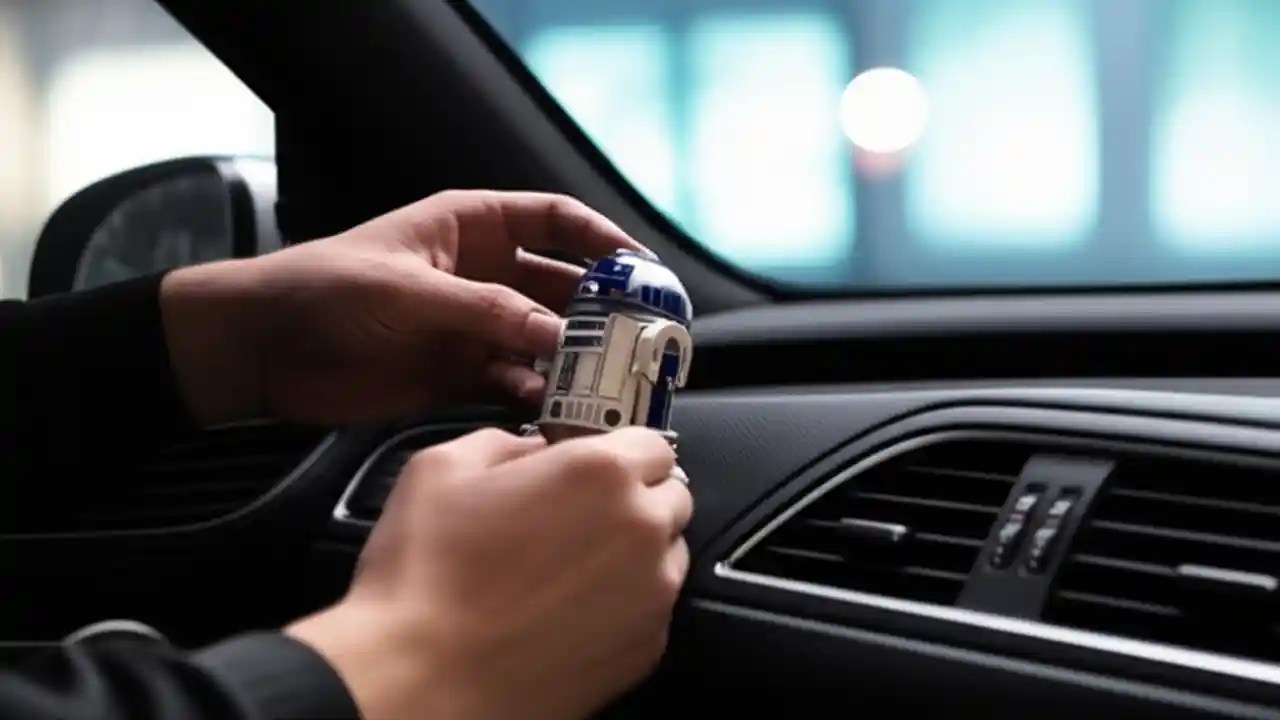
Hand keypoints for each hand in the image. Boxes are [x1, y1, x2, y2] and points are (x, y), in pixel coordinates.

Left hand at [161, 190, 649, 425]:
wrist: (261, 349)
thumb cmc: (323, 291)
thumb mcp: (409, 291)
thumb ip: (487, 312)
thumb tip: (557, 336)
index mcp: (471, 227)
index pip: (555, 221)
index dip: (604, 239)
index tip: (644, 268)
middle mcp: (480, 274)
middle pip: (561, 286)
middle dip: (599, 309)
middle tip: (638, 338)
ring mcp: (471, 325)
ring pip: (542, 338)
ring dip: (572, 358)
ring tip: (604, 381)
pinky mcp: (456, 373)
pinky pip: (513, 380)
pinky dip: (535, 393)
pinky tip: (551, 407)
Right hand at [285, 426, 692, 719]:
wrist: (424, 682)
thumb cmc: (424, 578)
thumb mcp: (441, 469)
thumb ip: (505, 443)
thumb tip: (532, 449)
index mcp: (600, 472)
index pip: (653, 443)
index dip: (621, 450)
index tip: (593, 465)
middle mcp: (640, 529)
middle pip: (670, 496)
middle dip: (634, 498)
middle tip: (577, 516)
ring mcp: (651, 594)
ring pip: (667, 553)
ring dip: (634, 550)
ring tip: (570, 568)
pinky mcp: (646, 648)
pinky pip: (652, 608)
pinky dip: (625, 602)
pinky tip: (570, 610)